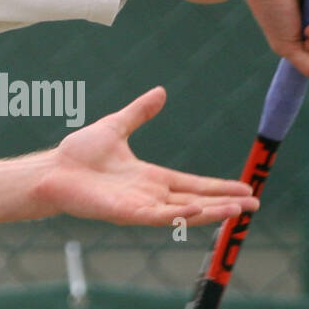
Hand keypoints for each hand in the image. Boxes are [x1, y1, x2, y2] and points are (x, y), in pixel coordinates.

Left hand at [35, 87, 258, 226]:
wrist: (53, 169)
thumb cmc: (79, 153)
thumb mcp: (117, 126)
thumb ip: (140, 112)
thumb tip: (160, 93)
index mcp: (151, 178)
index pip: (194, 184)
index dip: (219, 187)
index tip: (244, 189)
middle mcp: (150, 195)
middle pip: (197, 201)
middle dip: (226, 204)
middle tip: (254, 205)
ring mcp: (140, 206)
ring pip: (184, 212)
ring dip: (212, 212)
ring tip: (239, 211)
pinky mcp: (126, 213)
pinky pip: (158, 216)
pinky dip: (180, 214)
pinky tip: (201, 209)